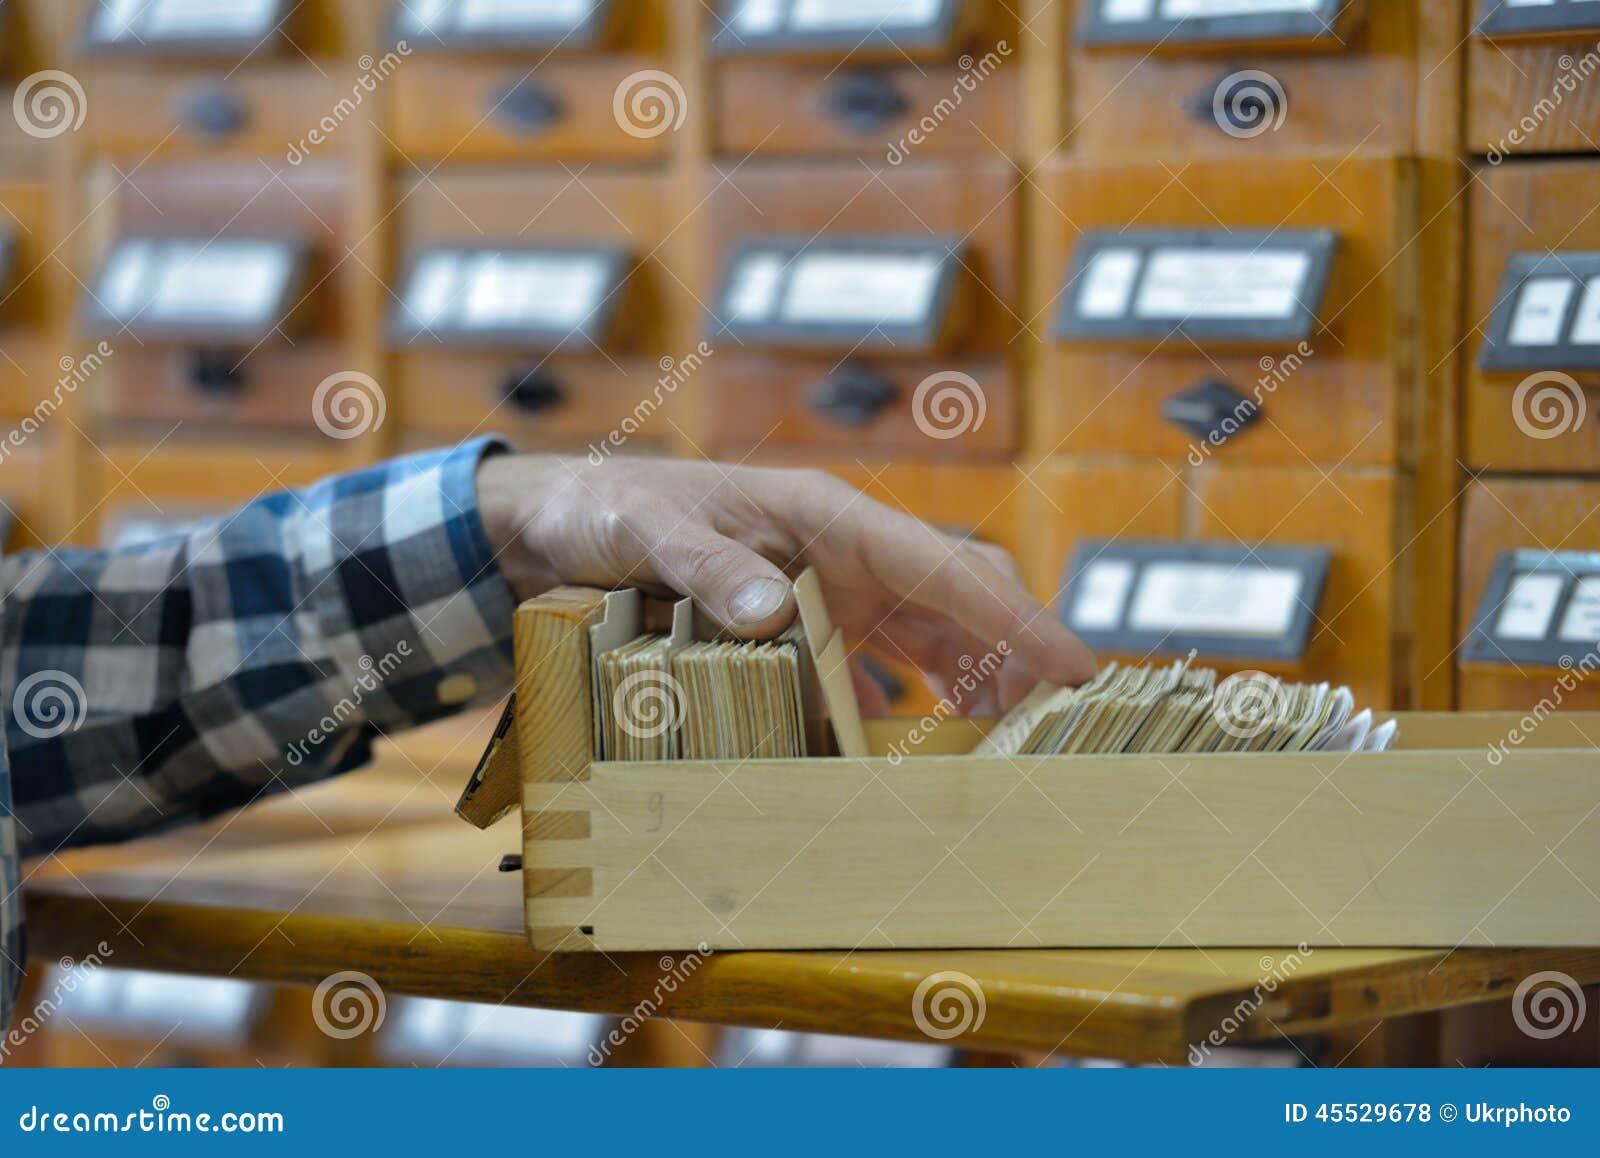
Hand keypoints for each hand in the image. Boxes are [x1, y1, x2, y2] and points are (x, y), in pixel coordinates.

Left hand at [476, 453, 1096, 713]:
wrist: (563, 521)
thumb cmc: (610, 510)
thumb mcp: (649, 531)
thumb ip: (708, 567)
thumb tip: (773, 615)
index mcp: (825, 515)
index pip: (939, 563)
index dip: (1012, 614)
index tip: (1072, 665)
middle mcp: (843, 550)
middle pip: (957, 597)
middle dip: (1017, 651)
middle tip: (1063, 725)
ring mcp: (831, 586)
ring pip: (932, 633)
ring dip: (978, 682)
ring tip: (1015, 745)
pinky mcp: (810, 620)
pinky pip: (882, 661)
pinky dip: (915, 699)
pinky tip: (931, 744)